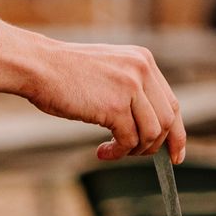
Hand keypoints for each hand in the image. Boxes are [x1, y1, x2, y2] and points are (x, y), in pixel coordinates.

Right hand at [0, 19, 185, 161]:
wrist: (38, 65)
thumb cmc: (65, 73)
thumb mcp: (109, 72)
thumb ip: (132, 90)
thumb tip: (151, 127)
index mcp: (143, 60)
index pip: (172, 103)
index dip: (177, 133)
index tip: (176, 155)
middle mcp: (142, 70)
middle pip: (168, 120)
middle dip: (156, 146)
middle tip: (134, 155)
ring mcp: (130, 87)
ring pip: (152, 134)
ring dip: (134, 151)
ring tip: (113, 151)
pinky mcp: (115, 106)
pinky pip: (129, 140)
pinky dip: (118, 153)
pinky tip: (101, 152)